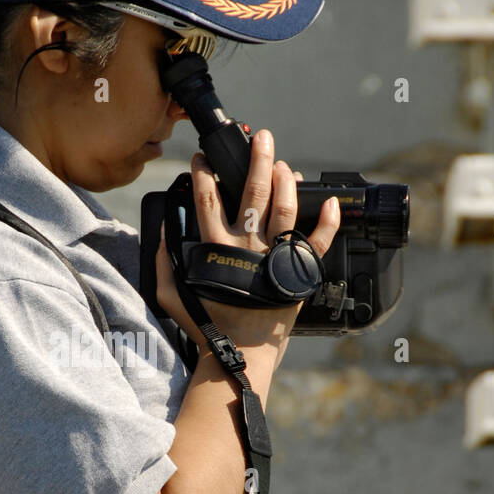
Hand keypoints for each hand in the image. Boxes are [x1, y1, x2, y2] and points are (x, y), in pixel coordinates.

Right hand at [155, 130, 339, 361]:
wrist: (239, 355)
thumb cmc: (205, 326)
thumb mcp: (170, 294)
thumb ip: (162, 260)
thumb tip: (162, 229)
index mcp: (216, 249)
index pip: (207, 198)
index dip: (204, 172)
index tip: (204, 157)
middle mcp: (247, 247)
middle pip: (253, 193)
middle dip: (258, 159)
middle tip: (262, 138)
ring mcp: (274, 258)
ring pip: (284, 208)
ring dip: (286, 180)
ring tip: (285, 163)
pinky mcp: (297, 273)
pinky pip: (316, 243)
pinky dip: (327, 221)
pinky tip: (331, 202)